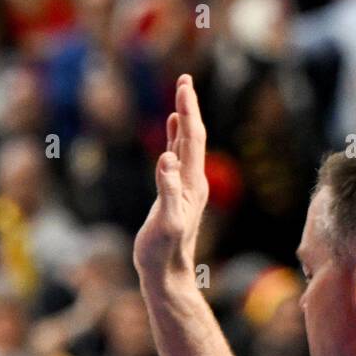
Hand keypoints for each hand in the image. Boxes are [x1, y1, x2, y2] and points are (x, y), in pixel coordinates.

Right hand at [134, 74, 208, 288]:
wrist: (168, 276)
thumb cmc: (162, 253)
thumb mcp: (165, 222)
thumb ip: (167, 190)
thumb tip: (166, 159)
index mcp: (190, 183)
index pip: (192, 139)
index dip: (188, 110)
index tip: (184, 84)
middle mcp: (192, 182)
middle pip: (194, 137)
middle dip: (189, 107)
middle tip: (184, 79)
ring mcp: (186, 188)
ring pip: (187, 146)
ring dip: (184, 120)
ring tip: (181, 96)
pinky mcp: (176, 195)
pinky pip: (179, 159)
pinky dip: (176, 140)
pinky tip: (172, 133)